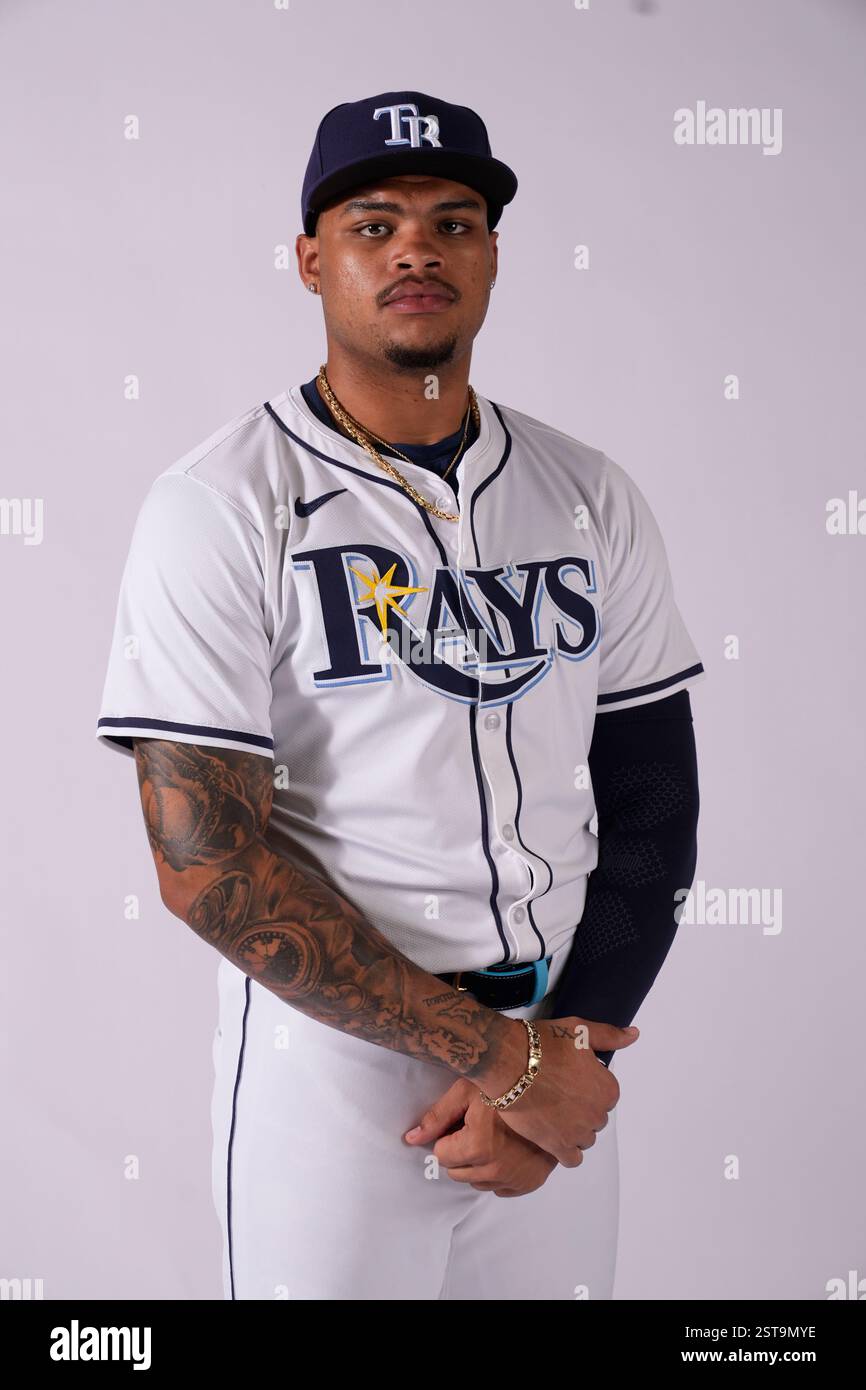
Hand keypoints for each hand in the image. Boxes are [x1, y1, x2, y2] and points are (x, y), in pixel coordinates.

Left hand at [403, 1078, 558, 1196]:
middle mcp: (496, 1170)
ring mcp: (515, 1179)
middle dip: (461, 1152)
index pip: (441, 1155)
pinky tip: (508, 1150)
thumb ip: (437, 1117)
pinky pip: (499, 1188)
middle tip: (478, 1127)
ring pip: (477, 1181)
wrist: (548, 1090)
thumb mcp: (466, 1091)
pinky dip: (498, 1173)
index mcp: (479, 1147)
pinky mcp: (530, 1184)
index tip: (464, 1121)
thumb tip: (410, 1140)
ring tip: (494, 1136)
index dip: (449, 1136)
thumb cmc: (503, 1085)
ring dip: (479, 1164)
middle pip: (457, 1172)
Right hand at [472, 1016, 638, 1167]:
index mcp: (608, 1088)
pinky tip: (554, 1137)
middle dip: (582, 1109)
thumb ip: (610, 1036)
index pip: (607, 1096)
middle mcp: (598, 1113)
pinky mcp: (558, 1145)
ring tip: (553, 1114)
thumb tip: (634, 1035)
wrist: (510, 1063)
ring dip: (574, 1130)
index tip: (572, 1081)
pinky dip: (567, 1151)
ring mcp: (579, 1132)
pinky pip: (573, 1159)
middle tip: (559, 1095)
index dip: (589, 1088)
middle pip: (596, 1118)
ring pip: (585, 1139)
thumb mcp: (580, 1031)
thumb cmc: (544, 1045)